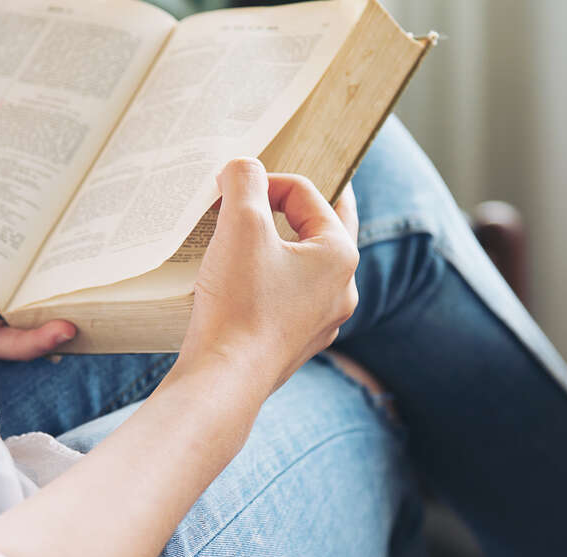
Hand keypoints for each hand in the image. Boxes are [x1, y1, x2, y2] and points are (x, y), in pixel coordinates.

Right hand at [179, 158, 359, 392]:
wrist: (225, 379)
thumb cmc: (239, 303)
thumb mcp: (240, 225)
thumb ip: (244, 181)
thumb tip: (243, 167)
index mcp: (340, 254)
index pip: (307, 194)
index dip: (266, 181)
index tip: (231, 186)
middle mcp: (342, 289)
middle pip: (321, 229)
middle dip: (297, 207)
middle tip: (283, 187)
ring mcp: (321, 320)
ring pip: (305, 266)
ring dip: (280, 245)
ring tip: (250, 236)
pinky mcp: (294, 343)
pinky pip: (288, 298)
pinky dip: (269, 280)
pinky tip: (242, 281)